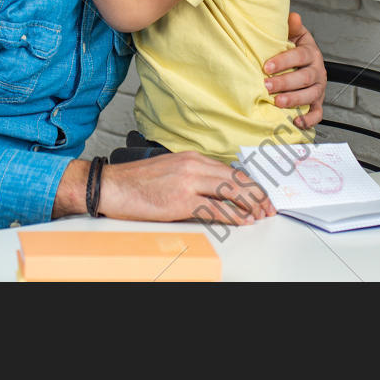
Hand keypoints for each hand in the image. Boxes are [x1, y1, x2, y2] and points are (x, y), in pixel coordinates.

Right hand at [99, 152, 275, 225]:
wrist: (111, 186)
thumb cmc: (136, 183)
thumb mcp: (170, 171)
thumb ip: (192, 177)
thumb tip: (214, 192)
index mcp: (192, 158)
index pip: (230, 170)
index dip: (249, 184)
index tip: (261, 195)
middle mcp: (194, 166)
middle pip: (236, 179)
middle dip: (256, 194)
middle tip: (269, 206)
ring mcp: (188, 182)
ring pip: (231, 191)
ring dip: (250, 205)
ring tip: (261, 214)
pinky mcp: (181, 200)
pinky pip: (215, 208)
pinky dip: (233, 215)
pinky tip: (243, 221)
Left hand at [263, 12, 325, 127]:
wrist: (306, 61)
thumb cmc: (295, 49)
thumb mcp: (294, 35)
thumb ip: (292, 27)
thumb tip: (292, 17)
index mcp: (311, 53)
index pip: (300, 56)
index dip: (284, 61)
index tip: (267, 66)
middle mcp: (317, 70)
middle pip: (304, 77)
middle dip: (285, 82)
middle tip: (267, 85)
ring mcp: (319, 87)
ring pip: (311, 95)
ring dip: (294, 100)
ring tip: (278, 102)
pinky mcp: (318, 102)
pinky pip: (317, 112)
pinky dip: (309, 119)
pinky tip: (296, 121)